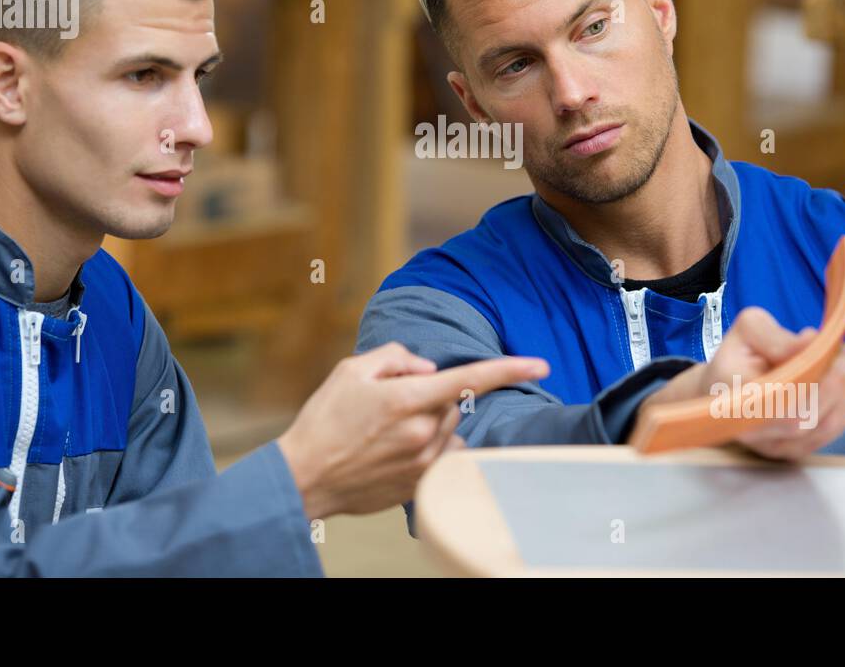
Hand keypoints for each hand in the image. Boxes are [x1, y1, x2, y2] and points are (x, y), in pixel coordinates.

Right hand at [277, 343, 548, 518]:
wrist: (303, 477)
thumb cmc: (323, 419)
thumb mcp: (351, 370)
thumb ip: (396, 356)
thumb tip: (429, 368)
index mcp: (407, 398)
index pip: (471, 379)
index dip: (510, 369)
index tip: (541, 364)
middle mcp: (423, 432)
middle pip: (453, 404)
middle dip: (433, 397)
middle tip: (391, 404)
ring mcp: (424, 463)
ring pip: (448, 431)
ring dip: (430, 424)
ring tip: (386, 433)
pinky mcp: (419, 486)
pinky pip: (441, 459)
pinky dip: (428, 449)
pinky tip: (393, 453)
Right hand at [634, 306, 844, 459]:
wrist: (720, 389)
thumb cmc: (736, 356)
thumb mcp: (748, 329)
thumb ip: (776, 337)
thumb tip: (811, 342)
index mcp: (735, 396)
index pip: (783, 396)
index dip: (816, 374)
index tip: (831, 346)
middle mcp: (752, 430)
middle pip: (808, 415)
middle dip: (836, 381)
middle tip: (844, 352)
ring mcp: (772, 446)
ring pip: (825, 425)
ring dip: (844, 392)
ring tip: (844, 363)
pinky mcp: (790, 452)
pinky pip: (830, 432)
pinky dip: (842, 405)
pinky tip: (841, 383)